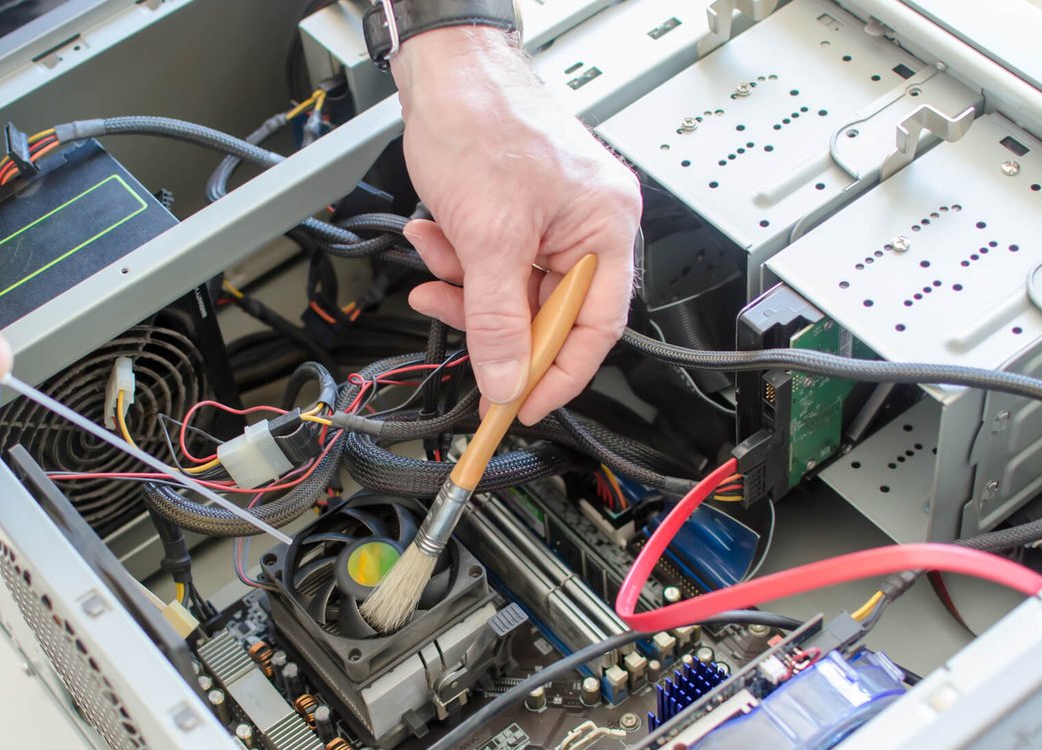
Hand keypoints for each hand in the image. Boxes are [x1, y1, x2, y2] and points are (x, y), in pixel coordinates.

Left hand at [391, 27, 639, 423]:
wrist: (442, 71)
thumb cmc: (484, 120)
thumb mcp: (489, 239)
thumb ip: (497, 320)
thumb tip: (505, 378)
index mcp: (606, 226)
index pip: (596, 328)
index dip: (558, 374)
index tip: (521, 404)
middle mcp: (587, 223)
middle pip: (546, 311)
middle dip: (493, 319)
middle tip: (463, 336)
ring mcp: (550, 216)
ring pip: (509, 287)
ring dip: (465, 285)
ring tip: (435, 265)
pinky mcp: (514, 209)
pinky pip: (490, 259)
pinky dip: (458, 258)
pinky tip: (434, 236)